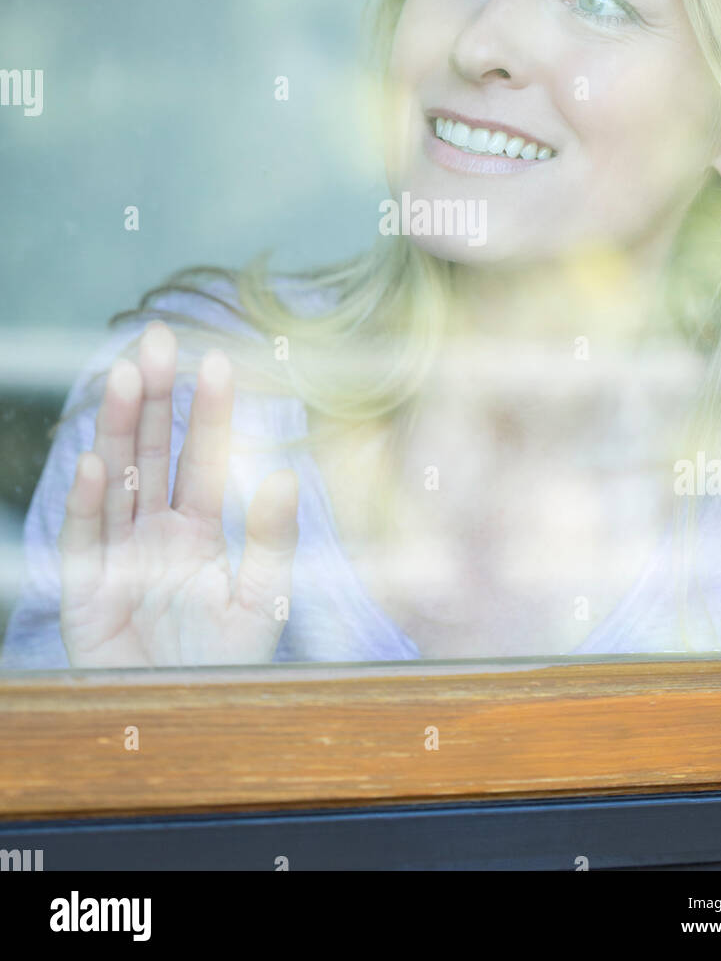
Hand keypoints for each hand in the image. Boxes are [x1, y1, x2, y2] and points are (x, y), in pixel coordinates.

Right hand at [59, 322, 298, 666]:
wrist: (183, 732)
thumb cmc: (224, 670)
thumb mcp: (261, 605)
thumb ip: (272, 541)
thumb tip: (284, 473)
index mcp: (198, 531)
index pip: (201, 458)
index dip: (207, 412)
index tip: (217, 360)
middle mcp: (153, 533)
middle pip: (151, 451)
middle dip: (155, 397)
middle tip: (158, 338)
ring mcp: (116, 555)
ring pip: (115, 478)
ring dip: (120, 427)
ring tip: (129, 376)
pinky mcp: (84, 591)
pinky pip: (84, 538)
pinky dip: (88, 500)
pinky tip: (96, 460)